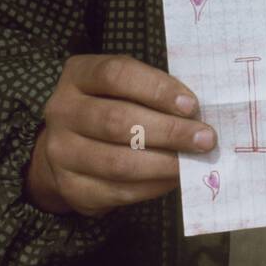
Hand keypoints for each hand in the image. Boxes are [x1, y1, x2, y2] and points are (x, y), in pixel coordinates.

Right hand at [25, 54, 216, 217]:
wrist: (69, 147)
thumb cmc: (111, 105)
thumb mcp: (124, 85)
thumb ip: (154, 91)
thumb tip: (197, 113)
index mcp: (78, 74)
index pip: (116, 75)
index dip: (156, 89)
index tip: (191, 105)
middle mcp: (62, 111)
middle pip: (117, 121)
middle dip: (168, 131)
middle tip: (204, 139)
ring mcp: (61, 152)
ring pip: (117, 162)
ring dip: (163, 163)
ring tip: (193, 162)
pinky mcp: (71, 188)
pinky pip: (117, 191)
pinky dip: (152, 187)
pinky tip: (173, 179)